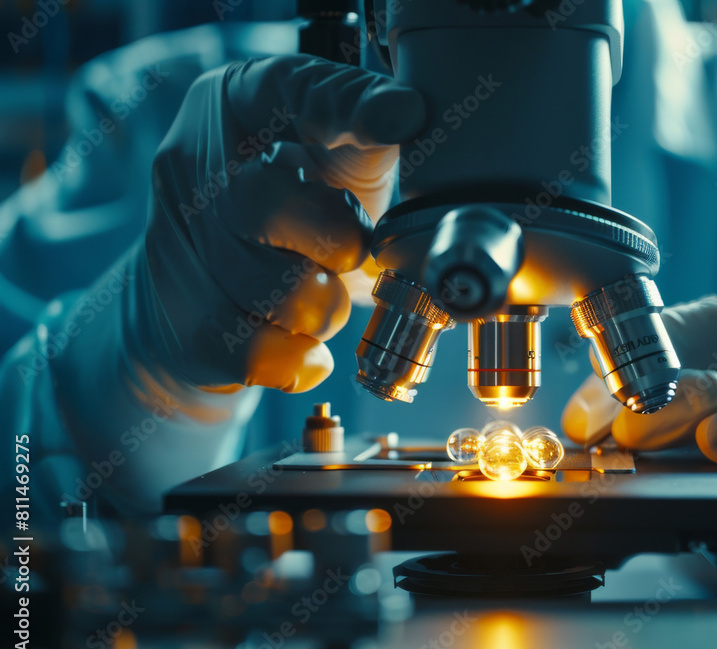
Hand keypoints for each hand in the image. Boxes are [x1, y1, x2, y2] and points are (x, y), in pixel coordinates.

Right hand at [143, 55, 425, 391]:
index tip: (403, 116)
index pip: (296, 91)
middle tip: (347, 252)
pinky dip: (300, 356)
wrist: (217, 283)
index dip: (351, 107)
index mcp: (240, 102)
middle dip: (337, 245)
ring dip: (325, 306)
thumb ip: (366, 131)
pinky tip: (304, 339)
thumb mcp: (338, 153)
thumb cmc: (296, 206)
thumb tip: (407, 111)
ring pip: (274, 293)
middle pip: (266, 209)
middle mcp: (191, 164)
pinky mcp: (184, 320)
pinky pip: (258, 353)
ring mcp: (176, 246)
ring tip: (319, 289)